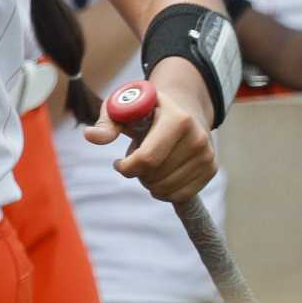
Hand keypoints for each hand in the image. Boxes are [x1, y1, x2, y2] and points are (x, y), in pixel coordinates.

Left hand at [84, 62, 217, 201]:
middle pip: (156, 176)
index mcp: (177, 119)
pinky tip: (160, 175)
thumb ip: (107, 123)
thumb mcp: (125, 108)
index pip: (148, 158)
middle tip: (134, 161)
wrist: (184, 107)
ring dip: (150, 183)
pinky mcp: (210, 169)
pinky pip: (181, 196)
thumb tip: (90, 136)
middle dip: (137, 174)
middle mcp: (197, 137)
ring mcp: (207, 155)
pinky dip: (164, 192)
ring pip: (167, 189)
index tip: (118, 163)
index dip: (127, 167)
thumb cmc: (147, 109)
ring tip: (149, 164)